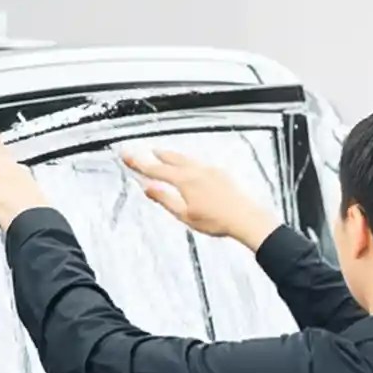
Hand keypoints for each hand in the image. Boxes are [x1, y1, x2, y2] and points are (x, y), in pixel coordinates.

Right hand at [122, 149, 280, 250]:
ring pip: (186, 158)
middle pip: (171, 159)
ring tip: (163, 154)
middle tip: (145, 152)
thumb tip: (148, 188)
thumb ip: (165, 199)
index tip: (126, 155)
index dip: (138, 162)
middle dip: (156, 155)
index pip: (155, 169)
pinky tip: (189, 165)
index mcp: (184, 180)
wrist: (246, 218)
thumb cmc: (217, 220)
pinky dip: (187, 161)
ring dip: (172, 156)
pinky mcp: (221, 173)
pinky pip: (198, 162)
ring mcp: (210, 169)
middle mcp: (196, 170)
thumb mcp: (184, 214)